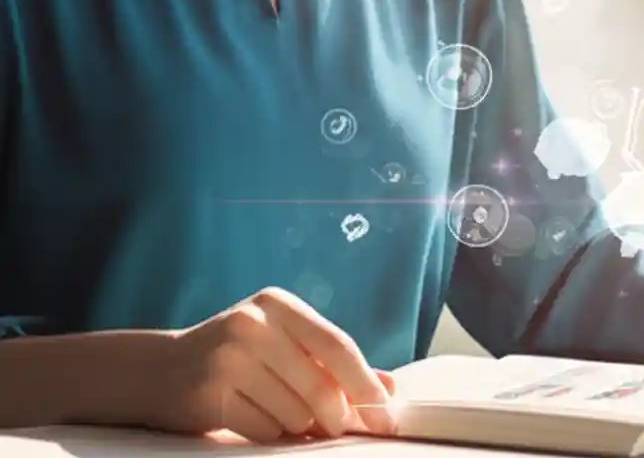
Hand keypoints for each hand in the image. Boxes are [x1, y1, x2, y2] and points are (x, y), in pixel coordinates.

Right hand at [148, 287, 396, 442]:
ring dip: (298, 426)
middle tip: (338, 426)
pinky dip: (270, 433)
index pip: (337, 345)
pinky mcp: (209, 393)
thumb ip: (337, 366)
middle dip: (337, 415)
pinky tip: (253, 417)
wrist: (158, 371)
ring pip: (294, 413)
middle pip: (320, 385)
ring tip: (278, 410)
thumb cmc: (237, 358)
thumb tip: (391, 390)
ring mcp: (227, 358)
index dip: (365, 382)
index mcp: (277, 305)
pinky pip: (265, 429)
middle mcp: (252, 324)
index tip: (385, 410)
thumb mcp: (285, 346)